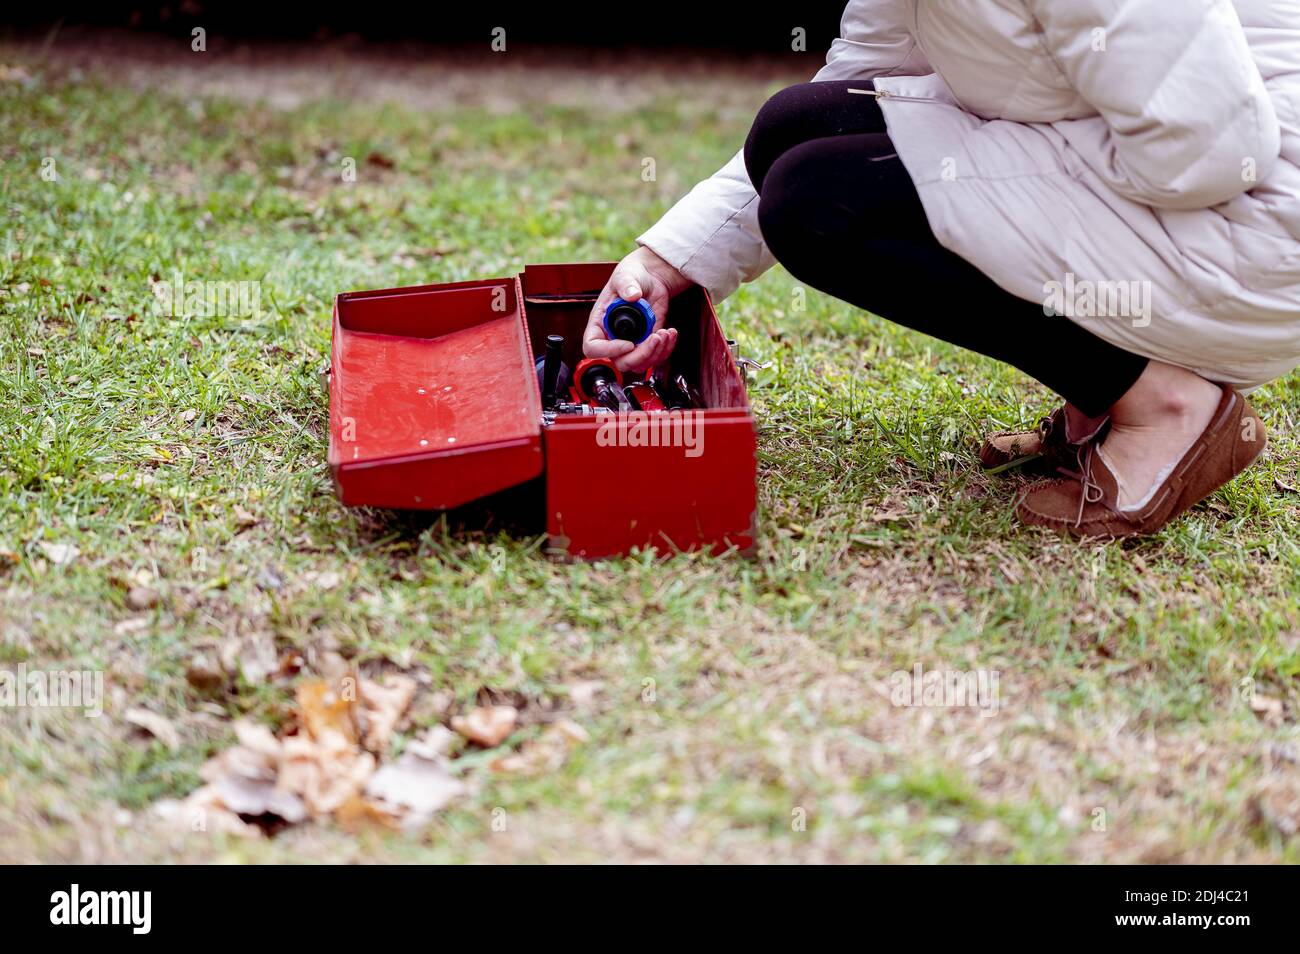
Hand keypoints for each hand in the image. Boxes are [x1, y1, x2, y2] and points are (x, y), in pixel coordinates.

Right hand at [583, 246, 689, 373]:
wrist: (650, 278)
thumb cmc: (631, 276)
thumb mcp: (625, 276)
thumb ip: (626, 285)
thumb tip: (632, 295)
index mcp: (599, 323)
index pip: (593, 348)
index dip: (609, 350)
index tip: (628, 343)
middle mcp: (613, 337)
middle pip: (620, 362)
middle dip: (641, 355)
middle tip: (654, 337)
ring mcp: (631, 342)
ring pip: (640, 364)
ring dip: (656, 353)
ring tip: (665, 332)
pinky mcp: (648, 343)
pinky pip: (655, 357)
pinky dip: (666, 349)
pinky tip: (670, 332)